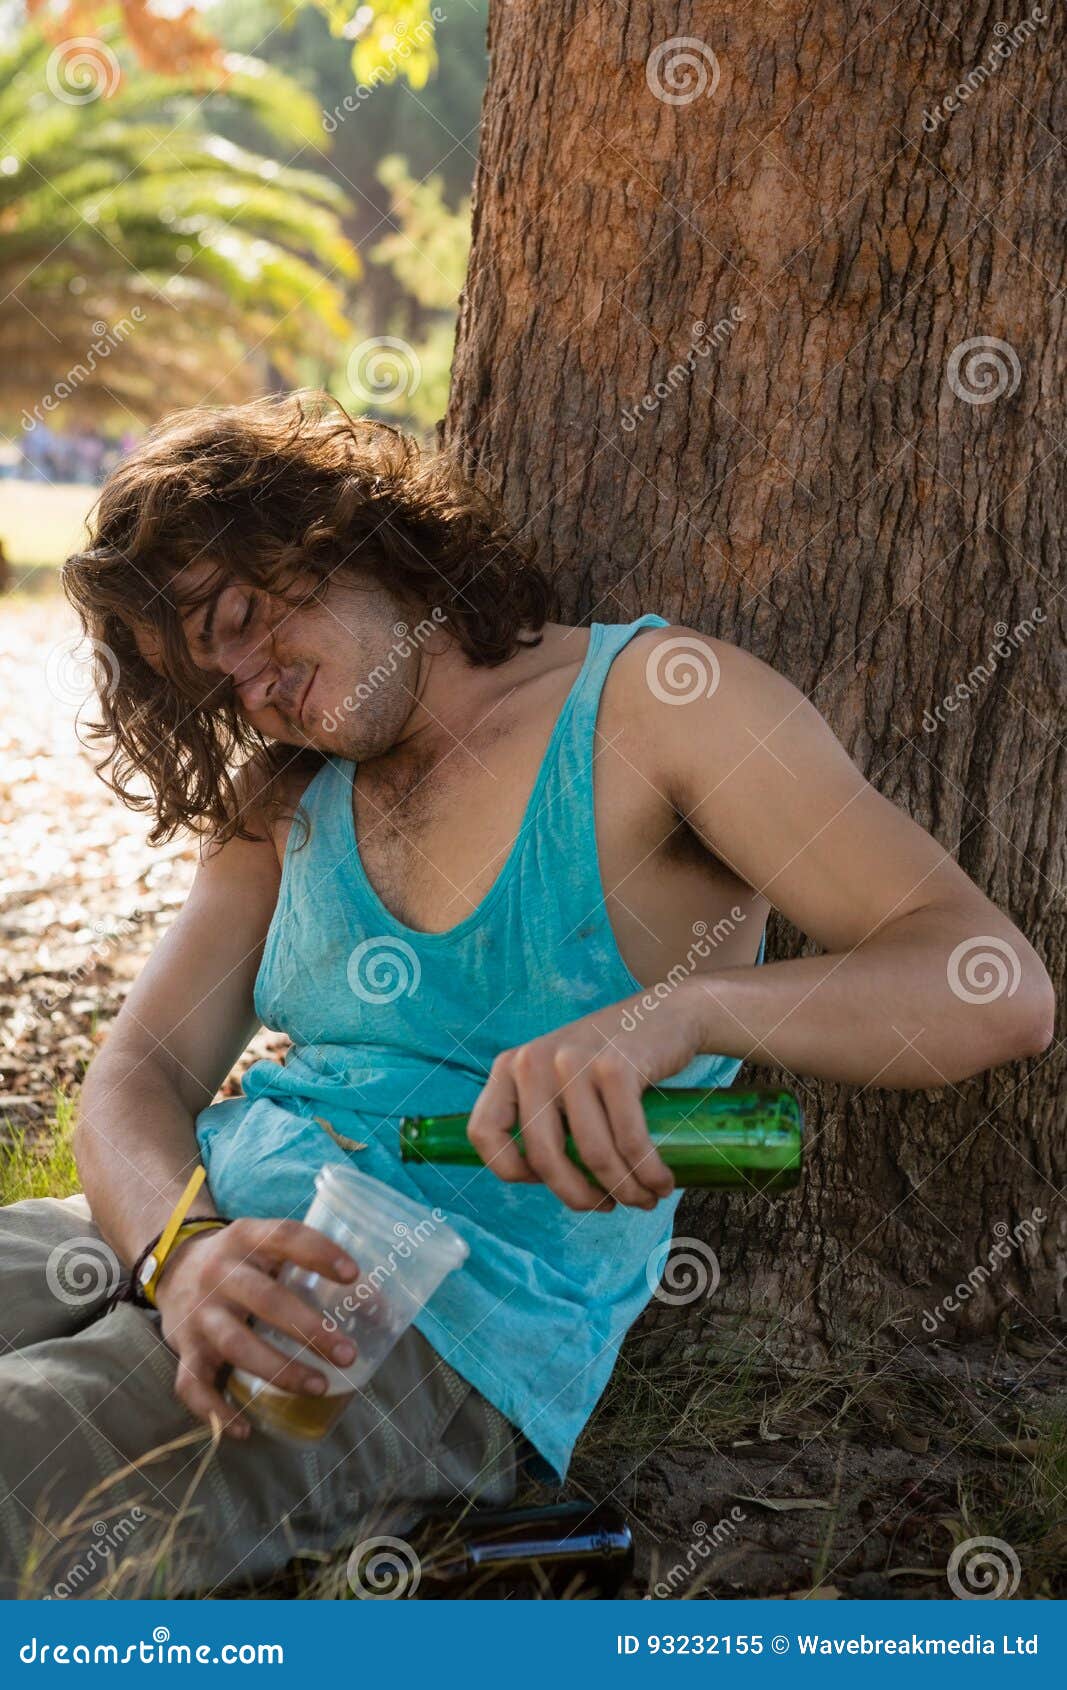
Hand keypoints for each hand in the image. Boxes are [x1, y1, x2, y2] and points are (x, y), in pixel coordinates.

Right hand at [152, 1218, 359, 1438]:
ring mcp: (199, 1313)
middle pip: (265, 1300)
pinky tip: (247, 1430)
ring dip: (279, 1370)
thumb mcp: (272, 1251)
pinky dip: (217, 1411)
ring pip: (236, 1345)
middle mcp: (219, 1273)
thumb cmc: (244, 1262)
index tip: (353, 1275)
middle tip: (347, 1353)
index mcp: (247, 1238)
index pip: (284, 1236)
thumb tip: (378, 1309)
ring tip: (319, 1386)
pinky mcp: (183, 1348)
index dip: (319, 1253)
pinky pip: (193, 1385)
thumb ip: (315, 1271)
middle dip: (310, 1329)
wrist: (173, 1267)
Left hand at [466, 985, 706, 1211]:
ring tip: (644, 1199)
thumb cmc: (611, 1060)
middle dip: (578, 1196)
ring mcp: (574, 1062)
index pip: (483, 1133)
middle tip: (606, 1206)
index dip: (510, 1171)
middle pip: (544, 1157)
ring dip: (624, 1190)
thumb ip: (542, 1115)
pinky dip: (648, 1172)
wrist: (666, 1014)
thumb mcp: (559, 1076)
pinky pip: (629, 1140)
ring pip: (593, 1154)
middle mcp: (534, 1061)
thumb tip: (545, 1182)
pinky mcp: (616, 1067)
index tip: (545, 1183)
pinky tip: (660, 1183)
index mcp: (511, 1066)